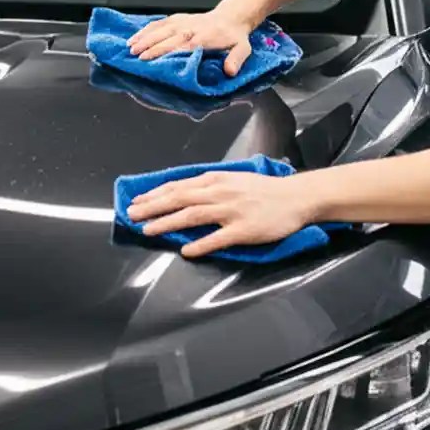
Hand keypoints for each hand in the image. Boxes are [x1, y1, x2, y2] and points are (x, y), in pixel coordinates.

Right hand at [126, 9, 254, 76]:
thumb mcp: (243, 49)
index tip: (151, 59)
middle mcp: (189, 29)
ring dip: (144, 38)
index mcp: (203, 38)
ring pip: (160, 29)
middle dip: (150, 46)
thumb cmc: (234, 38)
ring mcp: (182, 22)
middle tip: (135, 56)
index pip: (181, 46)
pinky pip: (159, 23)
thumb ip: (236, 59)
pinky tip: (134, 38)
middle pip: (166, 38)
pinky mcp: (177, 19)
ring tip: (130, 47)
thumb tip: (229, 71)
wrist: (231, 18)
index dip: (165, 52)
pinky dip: (145, 30)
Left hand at [126, 171, 309, 257]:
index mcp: (216, 179)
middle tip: (132, 215)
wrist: (297, 197)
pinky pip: (218, 238)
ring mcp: (231, 211)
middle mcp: (220, 192)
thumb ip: (209, 186)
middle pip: (180, 198)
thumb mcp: (233, 179)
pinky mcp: (244, 229)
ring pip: (193, 215)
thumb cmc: (264, 190)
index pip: (178, 186)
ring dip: (168, 223)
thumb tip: (183, 194)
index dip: (155, 194)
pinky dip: (200, 244)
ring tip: (148, 230)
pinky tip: (185, 250)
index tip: (137, 201)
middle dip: (153, 207)